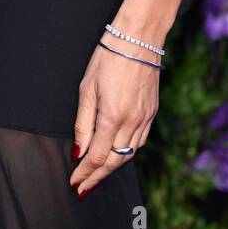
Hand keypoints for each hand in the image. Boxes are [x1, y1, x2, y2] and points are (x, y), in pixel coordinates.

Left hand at [69, 40, 160, 196]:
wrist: (138, 40)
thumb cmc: (108, 59)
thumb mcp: (86, 89)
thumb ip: (83, 123)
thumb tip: (78, 151)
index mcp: (112, 117)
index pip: (97, 157)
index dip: (85, 173)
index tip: (75, 184)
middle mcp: (132, 123)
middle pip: (114, 161)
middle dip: (97, 177)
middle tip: (83, 188)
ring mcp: (145, 119)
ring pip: (129, 154)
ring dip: (112, 168)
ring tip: (96, 175)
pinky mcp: (152, 113)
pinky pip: (139, 142)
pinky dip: (127, 153)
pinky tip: (117, 154)